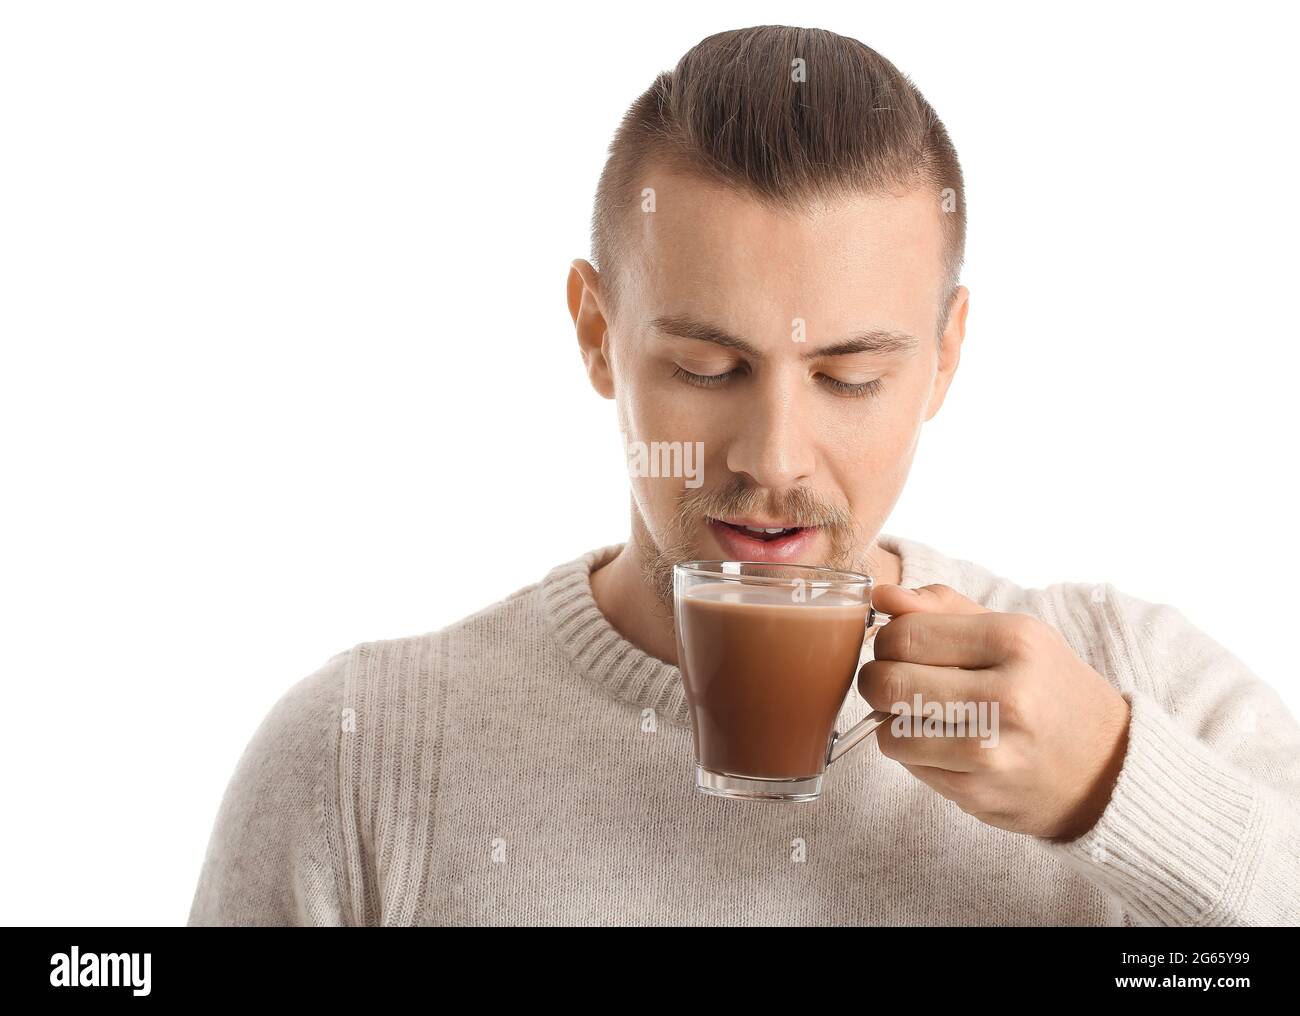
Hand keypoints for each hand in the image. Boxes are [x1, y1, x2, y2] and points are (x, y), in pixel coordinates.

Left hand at [857, 583, 1130, 840]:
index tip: (898, 649)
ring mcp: (992, 750)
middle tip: (895, 683)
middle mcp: (1006, 696)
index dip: (886, 641)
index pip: (904, 634)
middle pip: (887, 683)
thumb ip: (942, 608)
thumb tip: (881, 597)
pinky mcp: (978, 792)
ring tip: (924, 715)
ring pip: (889, 732)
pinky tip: (948, 745)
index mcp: (1014, 640)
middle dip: (877, 682)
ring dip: (894, 723)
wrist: (1109, 768)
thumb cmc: (1048, 689)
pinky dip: (916, 754)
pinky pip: (910, 766)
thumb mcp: (1012, 632)